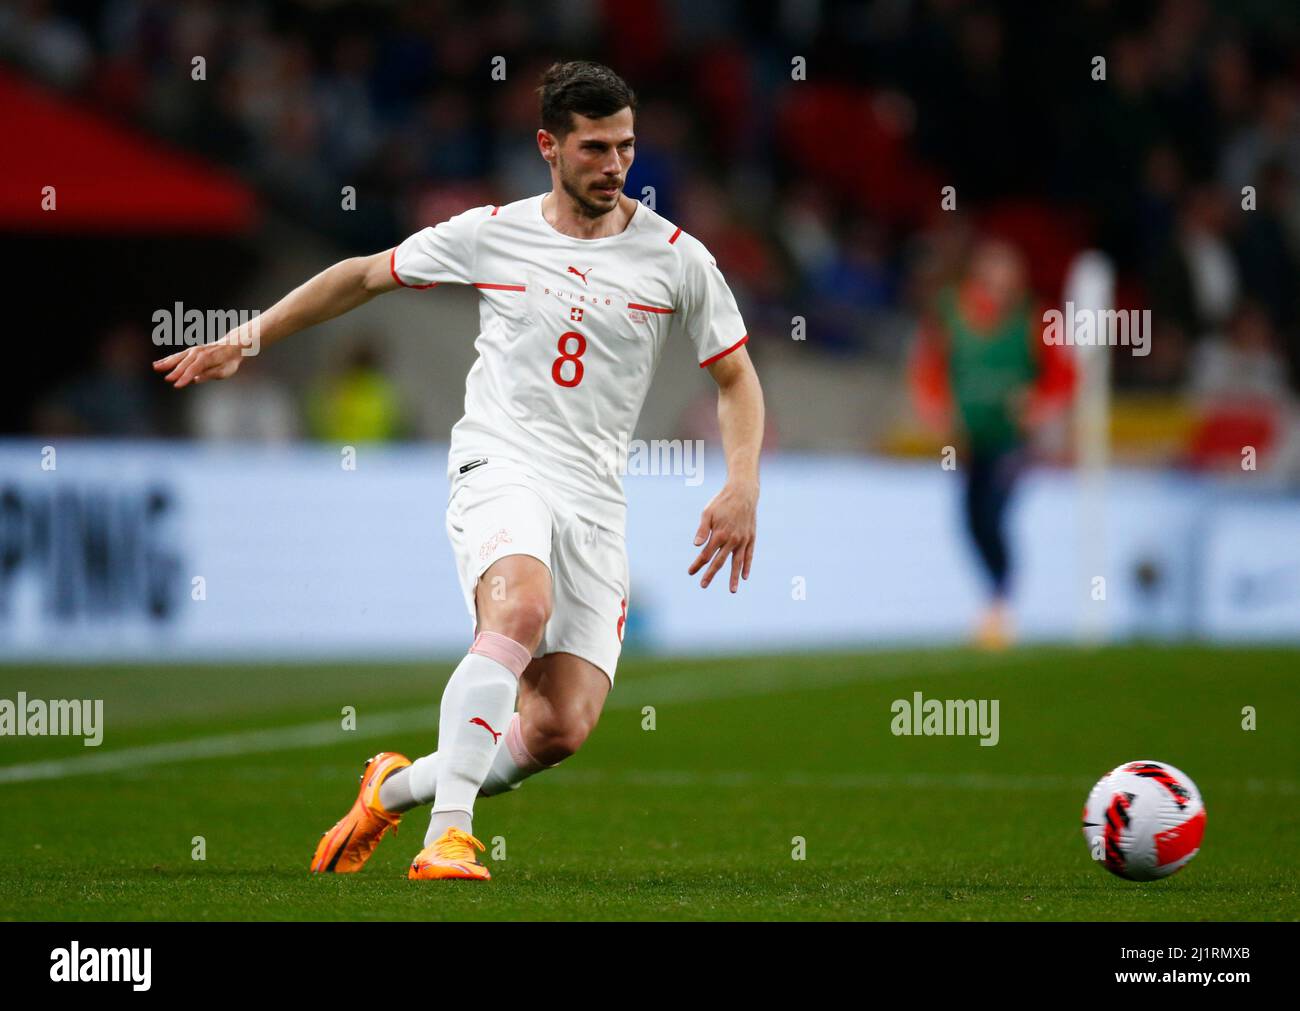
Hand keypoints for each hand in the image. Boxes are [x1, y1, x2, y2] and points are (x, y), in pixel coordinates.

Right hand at [153, 336, 246, 387]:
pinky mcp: (190, 351)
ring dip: (166, 363)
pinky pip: (177, 355)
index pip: (193, 370)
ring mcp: (193, 350)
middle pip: (184, 364)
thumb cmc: (229, 361)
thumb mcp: (224, 371)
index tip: (177, 385)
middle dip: (175, 372)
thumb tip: (196, 379)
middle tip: (167, 379)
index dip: (184, 378)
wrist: (232, 346)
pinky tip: (159, 363)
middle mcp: (198, 353)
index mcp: (207, 358)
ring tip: (156, 367)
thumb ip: (210, 374)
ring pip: (177, 357)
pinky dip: (167, 359)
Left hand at [688, 478, 757, 592]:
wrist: (743, 492)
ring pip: (737, 562)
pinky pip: (749, 555)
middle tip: (703, 585)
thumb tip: (696, 546)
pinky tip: (744, 576)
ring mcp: (743, 540)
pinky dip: (747, 566)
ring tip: (732, 590)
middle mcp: (732, 540)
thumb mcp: (708, 513)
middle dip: (711, 574)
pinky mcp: (751, 538)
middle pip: (720, 561)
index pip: (706, 554)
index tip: (690, 572)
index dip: (698, 564)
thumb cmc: (722, 502)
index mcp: (719, 534)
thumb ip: (702, 530)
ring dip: (734, 577)